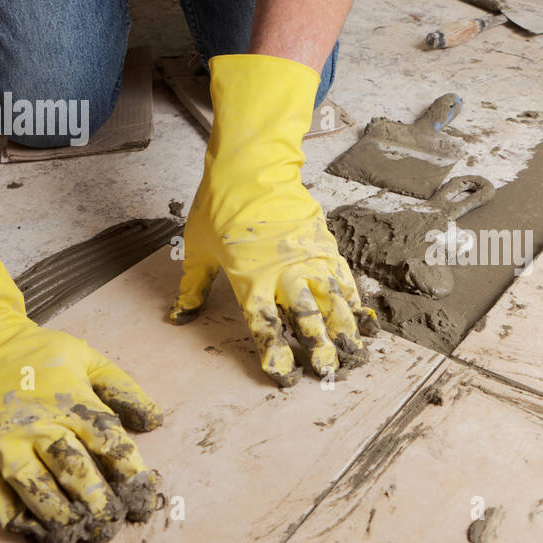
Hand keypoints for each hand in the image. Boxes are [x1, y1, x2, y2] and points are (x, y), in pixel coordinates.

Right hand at [0, 220, 161, 542]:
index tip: (144, 499)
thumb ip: (123, 387)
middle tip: (113, 524)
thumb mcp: (86, 357)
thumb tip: (155, 422)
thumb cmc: (32, 351)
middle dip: (100, 504)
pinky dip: (17, 520)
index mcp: (72, 401)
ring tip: (79, 534)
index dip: (132, 476)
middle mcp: (39, 425)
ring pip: (37, 491)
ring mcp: (3, 444)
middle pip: (77, 473)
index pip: (110, 445)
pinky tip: (35, 532)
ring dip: (62, 518)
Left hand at [170, 54, 376, 386]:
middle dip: (320, 347)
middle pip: (306, 317)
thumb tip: (179, 317)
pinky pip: (344, 278)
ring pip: (333, 300)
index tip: (284, 376)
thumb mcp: (198, 248)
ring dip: (345, 329)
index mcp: (250, 278)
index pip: (265, 324)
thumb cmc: (219, 205)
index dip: (276, 353)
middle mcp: (284, 271)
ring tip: (356, 353)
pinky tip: (363, 320)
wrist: (251, 166)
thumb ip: (193, 286)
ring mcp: (309, 257)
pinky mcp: (325, 243)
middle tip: (331, 372)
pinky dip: (355, 300)